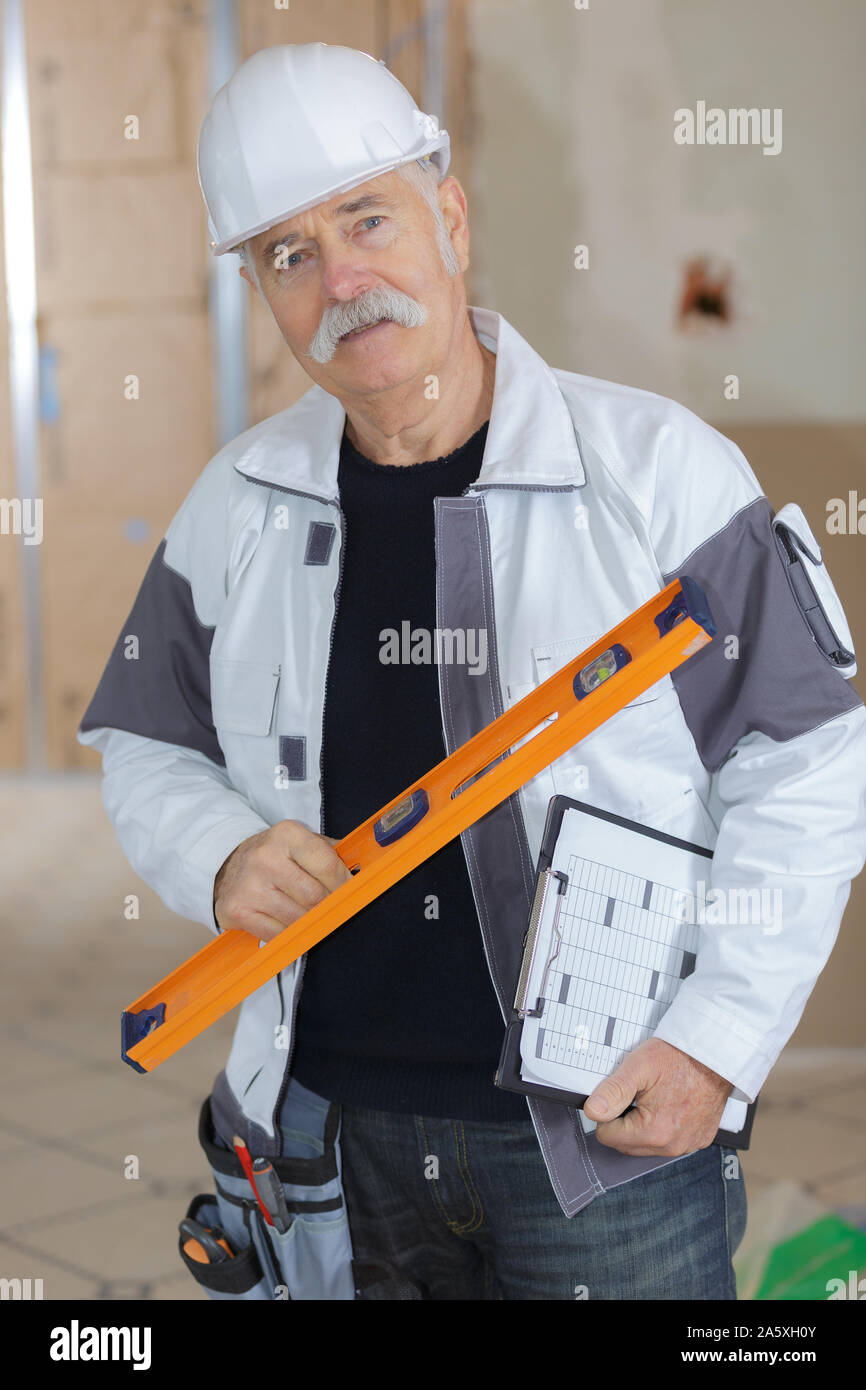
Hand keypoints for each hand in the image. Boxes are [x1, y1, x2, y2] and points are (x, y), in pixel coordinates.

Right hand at [213, 821, 352, 940]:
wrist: (227, 865)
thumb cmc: (275, 856)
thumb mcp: (302, 843)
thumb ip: (332, 854)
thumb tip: (364, 872)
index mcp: (287, 835)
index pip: (328, 865)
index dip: (344, 884)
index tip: (349, 892)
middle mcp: (266, 858)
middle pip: (315, 897)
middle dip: (328, 907)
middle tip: (330, 908)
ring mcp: (250, 886)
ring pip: (298, 919)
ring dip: (309, 923)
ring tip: (309, 916)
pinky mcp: (238, 911)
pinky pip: (278, 935)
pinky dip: (289, 935)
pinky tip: (288, 924)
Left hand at [582, 1038, 733, 1156]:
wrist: (716, 1055)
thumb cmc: (678, 1057)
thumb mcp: (638, 1066)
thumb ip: (613, 1091)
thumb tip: (592, 1111)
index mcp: (655, 1132)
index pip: (607, 1136)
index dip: (607, 1112)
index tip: (621, 1094)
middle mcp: (673, 1146)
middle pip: (626, 1144)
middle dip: (624, 1121)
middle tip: (638, 1093)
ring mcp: (689, 1145)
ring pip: (646, 1145)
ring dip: (642, 1126)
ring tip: (654, 1097)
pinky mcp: (699, 1140)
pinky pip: (669, 1141)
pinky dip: (663, 1127)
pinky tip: (670, 1104)